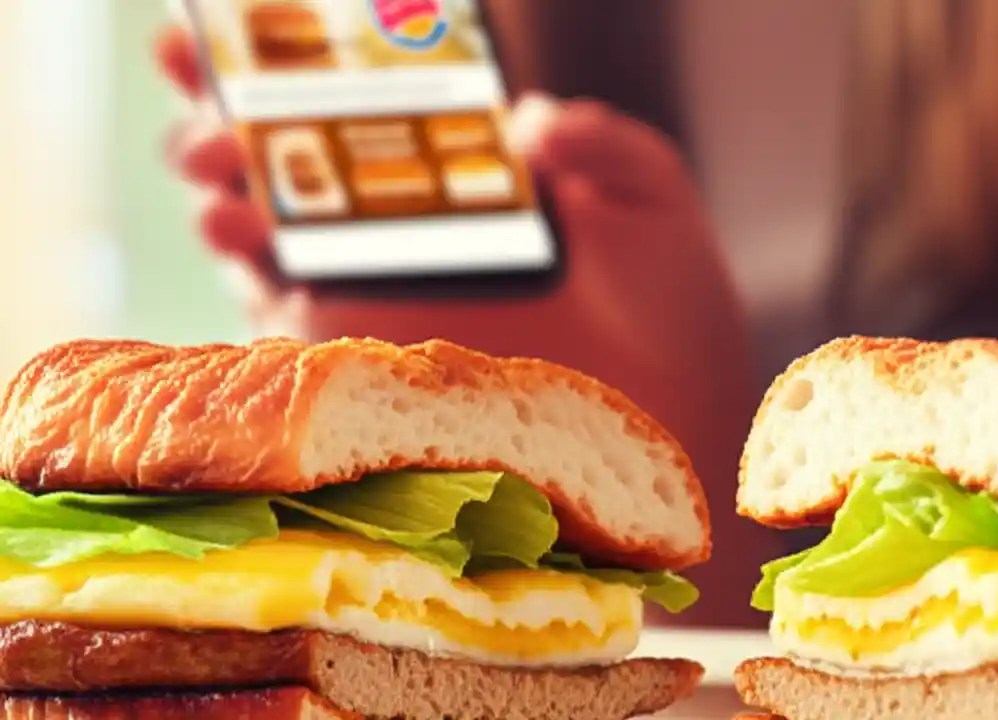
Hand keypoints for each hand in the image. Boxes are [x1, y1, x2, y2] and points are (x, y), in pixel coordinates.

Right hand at [157, 27, 778, 626]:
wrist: (677, 411)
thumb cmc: (671, 303)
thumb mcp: (652, 196)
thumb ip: (603, 144)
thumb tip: (532, 119)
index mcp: (462, 165)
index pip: (369, 95)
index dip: (302, 51)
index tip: (250, 10)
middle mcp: (404, 218)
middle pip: (292, 148)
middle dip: (230, 97)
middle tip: (198, 62)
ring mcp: (375, 283)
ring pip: (265, 220)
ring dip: (223, 176)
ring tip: (216, 153)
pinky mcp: (361, 349)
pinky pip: (282, 306)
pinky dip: (248, 264)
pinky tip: (242, 229)